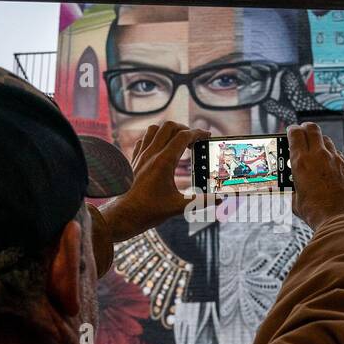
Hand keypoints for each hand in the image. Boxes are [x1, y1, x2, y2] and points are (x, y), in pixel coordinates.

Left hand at [99, 122, 206, 242]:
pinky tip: (160, 150)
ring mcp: (140, 156)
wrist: (123, 216)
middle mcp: (151, 154)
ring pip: (154, 130)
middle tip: (194, 140)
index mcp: (164, 162)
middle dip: (184, 129)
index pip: (183, 137)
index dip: (198, 133)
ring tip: (177, 142)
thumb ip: (201, 201)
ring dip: (168, 131)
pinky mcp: (133, 161)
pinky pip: (143, 140)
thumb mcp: (178, 207)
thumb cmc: (148, 212)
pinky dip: (153, 139)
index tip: (207, 135)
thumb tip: (220, 200)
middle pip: (169, 127)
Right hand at [288, 122, 343, 230]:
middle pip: (312, 128)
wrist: (341, 219)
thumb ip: (292, 188)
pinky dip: (330, 154)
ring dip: (318, 141)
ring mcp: (335, 160)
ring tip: (314, 149)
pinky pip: (337, 153)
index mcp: (301, 162)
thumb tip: (291, 189)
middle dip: (305, 128)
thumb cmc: (316, 212)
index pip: (295, 133)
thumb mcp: (295, 200)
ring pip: (326, 139)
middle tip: (302, 132)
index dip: (291, 130)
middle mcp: (319, 156)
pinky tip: (328, 164)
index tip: (290, 131)